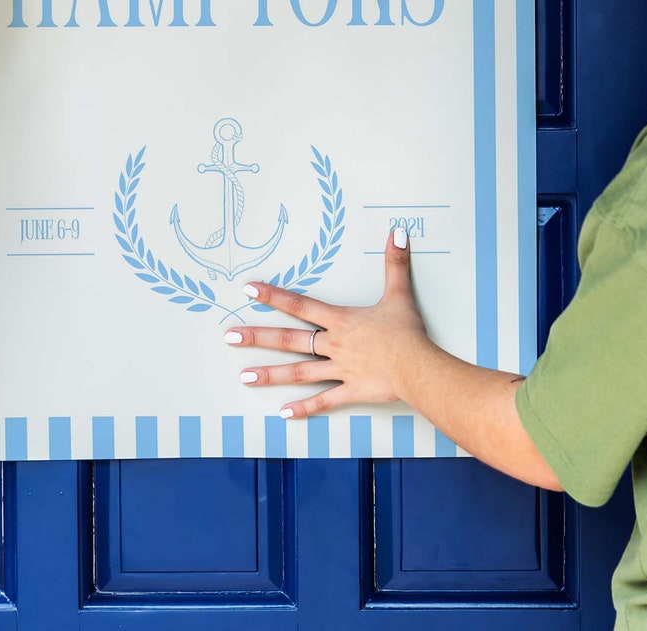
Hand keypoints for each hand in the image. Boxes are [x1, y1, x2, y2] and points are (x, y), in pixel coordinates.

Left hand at [226, 226, 431, 418]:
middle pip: (288, 339)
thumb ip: (395, 263)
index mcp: (341, 321)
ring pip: (298, 372)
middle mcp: (334, 345)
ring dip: (271, 374)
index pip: (300, 305)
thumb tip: (398, 232)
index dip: (273, 297)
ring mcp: (339, 370)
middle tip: (229, 337)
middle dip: (257, 337)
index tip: (248, 291)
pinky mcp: (351, 391)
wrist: (417, 366)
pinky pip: (324, 401)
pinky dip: (304, 408)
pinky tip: (284, 413)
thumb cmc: (407, 332)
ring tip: (244, 378)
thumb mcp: (399, 294)